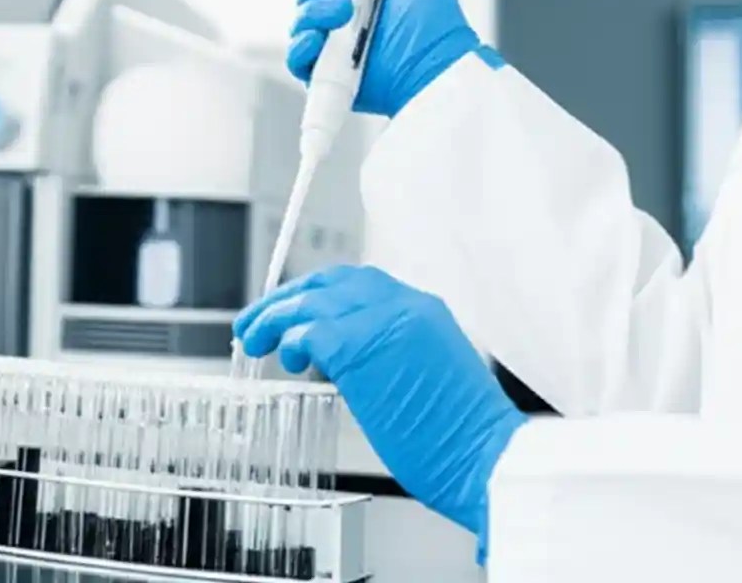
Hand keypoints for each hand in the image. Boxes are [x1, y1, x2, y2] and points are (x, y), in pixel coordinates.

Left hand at [233, 265, 526, 551]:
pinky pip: (312, 331)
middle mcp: (405, 306)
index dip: (313, 294)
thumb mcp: (421, 376)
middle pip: (327, 283)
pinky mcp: (365, 348)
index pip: (355, 283)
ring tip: (254, 342)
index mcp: (422, 310)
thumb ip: (381, 354)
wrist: (487, 460)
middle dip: (284, 300)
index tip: (288, 312)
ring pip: (312, 302)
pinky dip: (293, 342)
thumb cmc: (457, 438)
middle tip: (254, 323)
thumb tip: (333, 357)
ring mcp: (386, 323)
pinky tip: (291, 361)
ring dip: (274, 320)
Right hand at [288, 0, 480, 116]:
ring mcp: (332, 46)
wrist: (431, 55)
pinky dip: (301, 45)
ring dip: (317, 10)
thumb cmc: (433, 10)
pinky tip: (320, 39)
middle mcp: (341, 16)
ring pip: (299, 20)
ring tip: (347, 13)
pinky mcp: (325, 74)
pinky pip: (295, 58)